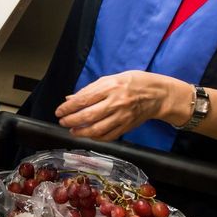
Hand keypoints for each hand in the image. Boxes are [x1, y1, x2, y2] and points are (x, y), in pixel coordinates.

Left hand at [54, 71, 190, 140]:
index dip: (68, 107)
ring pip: (97, 129)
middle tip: (63, 122)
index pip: (83, 99)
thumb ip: (90, 89)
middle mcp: (116, 102)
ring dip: (81, 132)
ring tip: (73, 130)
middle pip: (88, 116)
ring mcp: (122, 116)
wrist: (158, 94)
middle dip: (71, 121)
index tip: (59, 111)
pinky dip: (96, 138)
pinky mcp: (127, 126)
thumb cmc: (133, 82)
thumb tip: (70, 98)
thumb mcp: (111, 79)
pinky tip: (89, 135)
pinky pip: (108, 136)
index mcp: (110, 87)